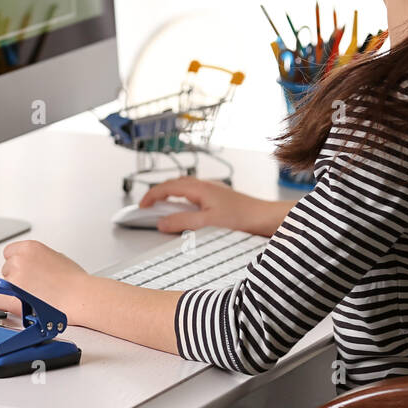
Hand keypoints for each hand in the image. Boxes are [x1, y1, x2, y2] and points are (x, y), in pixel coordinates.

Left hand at [0, 239, 91, 324]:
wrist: (79, 296)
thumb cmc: (74, 280)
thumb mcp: (56, 257)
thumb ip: (38, 258)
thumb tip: (33, 265)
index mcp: (29, 248)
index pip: (9, 252)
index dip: (17, 262)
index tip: (23, 270)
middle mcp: (19, 261)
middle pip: (7, 269)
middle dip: (16, 277)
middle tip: (32, 285)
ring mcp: (14, 279)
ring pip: (3, 285)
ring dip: (13, 291)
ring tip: (33, 296)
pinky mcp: (11, 297)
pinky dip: (6, 304)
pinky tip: (18, 305)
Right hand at [139, 176, 283, 235]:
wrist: (266, 218)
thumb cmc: (242, 218)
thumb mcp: (207, 223)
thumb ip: (182, 223)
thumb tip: (161, 223)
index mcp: (199, 188)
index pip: (167, 187)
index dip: (151, 196)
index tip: (141, 207)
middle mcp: (206, 185)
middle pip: (175, 184)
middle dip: (159, 193)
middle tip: (148, 206)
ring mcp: (214, 191)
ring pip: (185, 188)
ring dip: (171, 196)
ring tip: (163, 209)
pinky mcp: (220, 198)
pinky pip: (195, 194)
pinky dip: (184, 200)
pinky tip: (187, 212)